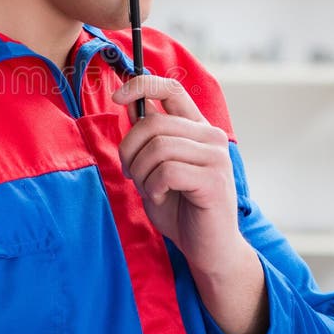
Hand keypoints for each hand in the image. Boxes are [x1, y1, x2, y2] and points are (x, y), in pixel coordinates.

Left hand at [112, 74, 241, 275]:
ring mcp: (216, 157)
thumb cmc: (180, 209)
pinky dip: (154, 187)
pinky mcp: (214, 179)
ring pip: (158, 148)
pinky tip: (163, 198)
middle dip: (129, 150)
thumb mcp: (154, 168)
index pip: (171, 88)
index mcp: (197, 128)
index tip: (117, 97)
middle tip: (131, 173)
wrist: (208, 249)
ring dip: (142, 173)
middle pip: (153, 123)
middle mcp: (211, 136)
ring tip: (150, 190)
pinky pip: (167, 171)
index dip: (141, 85)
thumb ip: (148, 139)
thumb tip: (130, 103)